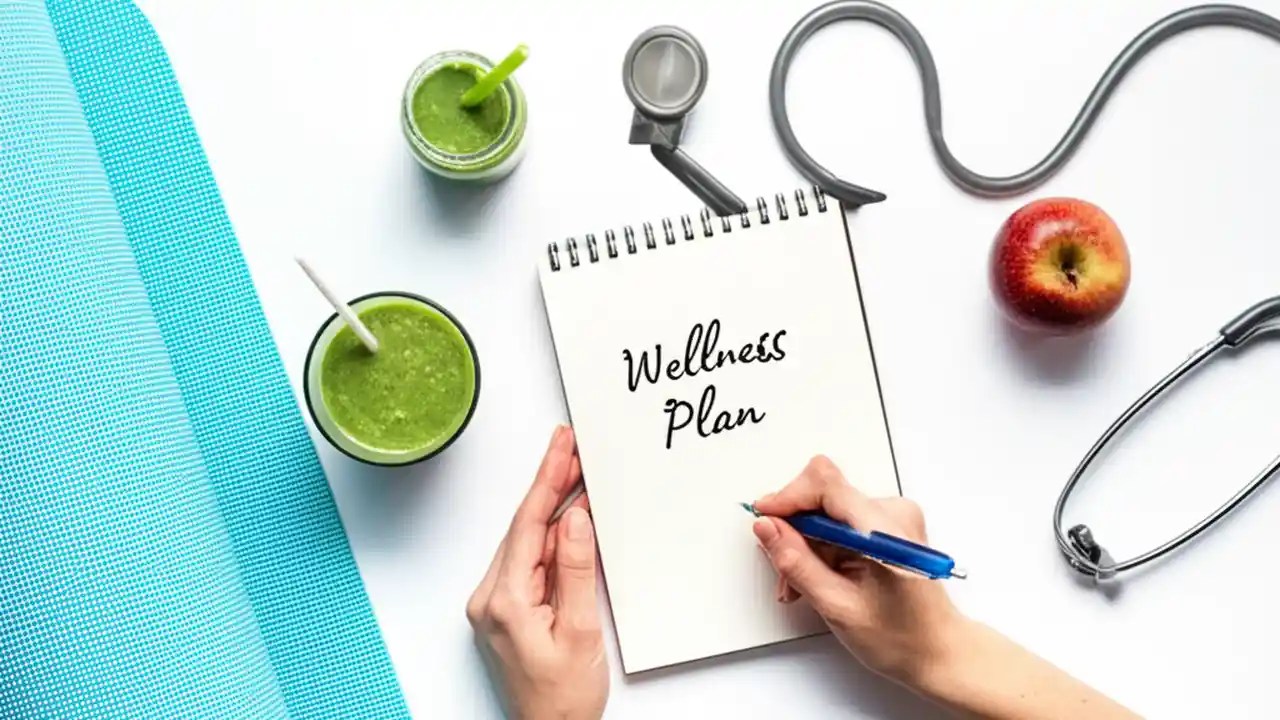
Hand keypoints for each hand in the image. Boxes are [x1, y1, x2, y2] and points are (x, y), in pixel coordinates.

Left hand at [466, 426, 606, 719]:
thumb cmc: (563, 698)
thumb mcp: (581, 630)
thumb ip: (578, 570)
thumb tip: (576, 519)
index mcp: (504, 600)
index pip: (528, 524)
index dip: (547, 479)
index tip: (561, 446)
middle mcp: (492, 598)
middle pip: (526, 527)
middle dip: (551, 485)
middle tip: (573, 447)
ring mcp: (498, 604)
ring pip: (530, 543)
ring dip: (555, 511)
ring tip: (580, 474)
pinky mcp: (509, 610)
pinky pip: (533, 563)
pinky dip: (554, 540)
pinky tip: (573, 520)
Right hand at [750, 456, 961, 684]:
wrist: (938, 651)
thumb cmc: (903, 638)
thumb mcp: (838, 606)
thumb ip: (798, 563)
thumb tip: (768, 529)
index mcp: (885, 528)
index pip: (825, 483)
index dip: (788, 497)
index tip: (765, 516)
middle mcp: (892, 513)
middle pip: (822, 497)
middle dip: (794, 532)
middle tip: (785, 571)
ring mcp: (890, 518)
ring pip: (826, 513)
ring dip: (807, 546)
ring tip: (803, 586)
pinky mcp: (885, 526)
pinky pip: (839, 523)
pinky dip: (823, 549)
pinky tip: (821, 578)